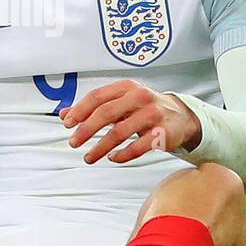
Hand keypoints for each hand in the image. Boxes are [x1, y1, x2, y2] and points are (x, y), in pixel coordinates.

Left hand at [61, 79, 201, 164]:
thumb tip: (64, 114)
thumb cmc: (144, 108)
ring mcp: (152, 115)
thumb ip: (93, 107)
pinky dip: (122, 155)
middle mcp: (140, 97)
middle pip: (106, 113)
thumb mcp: (120, 102)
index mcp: (127, 87)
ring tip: (88, 157)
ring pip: (120, 132)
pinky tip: (112, 158)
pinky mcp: (162, 133)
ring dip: (101, 147)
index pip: (97, 96)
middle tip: (74, 142)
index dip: (80, 110)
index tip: (68, 124)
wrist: (181, 116)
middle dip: (86, 129)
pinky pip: (138, 147)